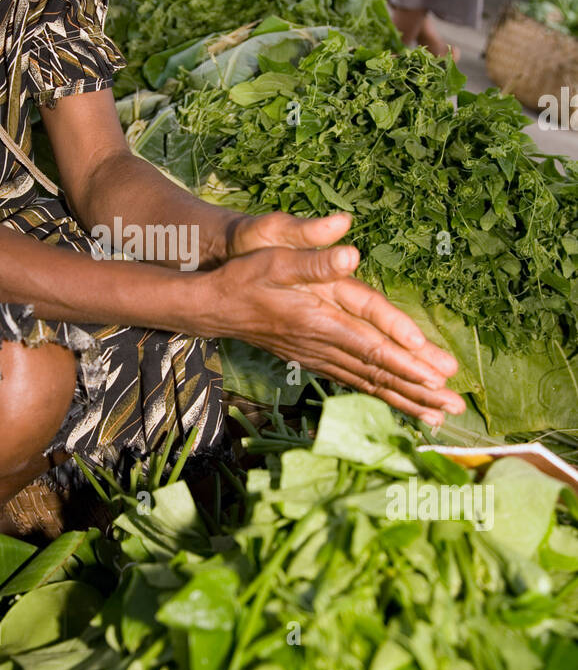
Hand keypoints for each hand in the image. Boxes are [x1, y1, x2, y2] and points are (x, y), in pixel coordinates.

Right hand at [210, 212, 464, 427]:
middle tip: (454, 407)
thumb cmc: (247, 277)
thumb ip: (315, 257)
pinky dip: (382, 397)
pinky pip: (356, 383)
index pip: (371, 345)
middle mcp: (323, 346)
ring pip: (370, 383)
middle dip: (418, 390)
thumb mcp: (277, 257)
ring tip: (438, 417)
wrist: (216, 307)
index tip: (436, 375)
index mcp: (320, 321)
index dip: (404, 360)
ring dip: (405, 400)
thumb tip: (351, 253)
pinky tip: (401, 405)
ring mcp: (320, 358)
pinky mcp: (316, 361)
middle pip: (378, 372)